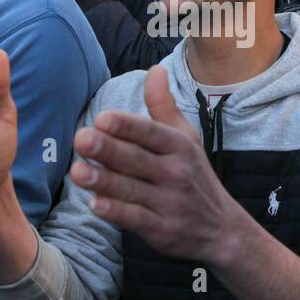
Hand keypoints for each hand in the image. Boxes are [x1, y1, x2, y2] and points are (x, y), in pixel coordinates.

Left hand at [71, 65, 240, 262]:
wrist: (222, 230)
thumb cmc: (195, 176)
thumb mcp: (186, 139)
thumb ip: (164, 106)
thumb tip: (155, 69)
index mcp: (179, 146)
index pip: (150, 133)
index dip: (127, 126)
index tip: (103, 118)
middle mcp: (175, 172)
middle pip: (137, 159)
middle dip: (109, 149)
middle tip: (81, 139)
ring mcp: (169, 203)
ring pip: (132, 190)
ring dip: (104, 181)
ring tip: (77, 172)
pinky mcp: (162, 230)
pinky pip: (136, 220)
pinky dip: (117, 213)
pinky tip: (95, 205)